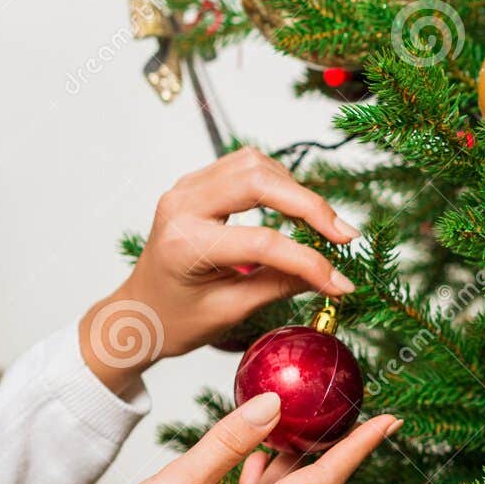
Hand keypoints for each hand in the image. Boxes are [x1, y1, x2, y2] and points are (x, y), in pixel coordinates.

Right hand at [33, 394, 399, 483]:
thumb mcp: (178, 483)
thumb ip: (229, 443)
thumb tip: (274, 406)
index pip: (326, 480)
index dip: (361, 447)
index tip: (392, 421)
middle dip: (339, 452)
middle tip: (357, 415)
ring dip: (300, 464)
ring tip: (309, 424)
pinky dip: (266, 480)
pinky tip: (256, 456)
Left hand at [79, 147, 360, 395]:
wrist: (139, 311)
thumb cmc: (177, 319)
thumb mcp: (230, 310)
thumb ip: (280, 286)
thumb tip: (333, 277)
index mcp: (185, 244)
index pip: (262, 242)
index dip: (309, 261)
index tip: (341, 282)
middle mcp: (181, 205)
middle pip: (259, 181)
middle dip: (310, 206)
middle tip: (345, 236)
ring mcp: (186, 187)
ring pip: (255, 164)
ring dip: (296, 190)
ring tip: (322, 225)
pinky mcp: (197, 183)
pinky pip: (245, 166)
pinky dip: (278, 182)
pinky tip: (296, 208)